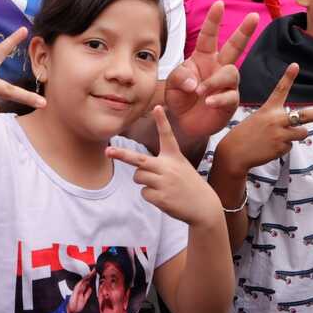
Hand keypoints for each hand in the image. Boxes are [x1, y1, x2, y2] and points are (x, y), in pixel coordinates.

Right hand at [66, 269, 94, 312]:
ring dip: (88, 276)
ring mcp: (77, 288)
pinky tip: (87, 278)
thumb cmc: (77, 305)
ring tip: (92, 272)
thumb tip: (91, 288)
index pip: (88, 282)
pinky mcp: (75, 290)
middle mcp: (80, 288)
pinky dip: (83, 281)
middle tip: (95, 270)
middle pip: (86, 280)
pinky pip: (80, 284)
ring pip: (83, 281)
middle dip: (90, 275)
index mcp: (82, 289)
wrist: (71, 310)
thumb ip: (87, 293)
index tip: (96, 273)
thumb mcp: (84, 298)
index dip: (92, 278)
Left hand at [107, 106, 221, 226]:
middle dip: (121, 155)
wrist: (204, 206)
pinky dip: (150, 195)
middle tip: (108, 151)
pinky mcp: (161, 197)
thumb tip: (137, 172)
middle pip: (138, 159)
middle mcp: (168, 167)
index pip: (167, 135)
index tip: (157, 107)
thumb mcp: (180, 167)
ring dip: (143, 181)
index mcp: (174, 156)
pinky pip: (143, 193)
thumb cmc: (188, 184)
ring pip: (138, 176)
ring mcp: (164, 182)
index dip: (162, 121)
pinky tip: (164, 197)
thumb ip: (160, 165)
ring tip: (161, 185)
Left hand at [164, 1, 257, 137]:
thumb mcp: (172, 84)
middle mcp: (218, 67)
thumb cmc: (179, 97)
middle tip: (253, 16)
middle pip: (235, 46)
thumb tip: (195, 82)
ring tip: (200, 92)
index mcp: (203, 57)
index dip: (214, 20)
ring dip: (215, 81)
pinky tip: (208, 102)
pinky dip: (218, 98)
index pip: (209, 36)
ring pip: (231, 73)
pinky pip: (230, 96)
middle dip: (244, 31)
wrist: (182, 122)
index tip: (219, 3)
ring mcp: (226, 84)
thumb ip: (179, 78)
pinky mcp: (230, 101)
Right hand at [216, 64, 312, 177]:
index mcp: (268, 109)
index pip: (280, 89)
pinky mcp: (281, 147)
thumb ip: (279, 120)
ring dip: (295, 135)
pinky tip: (269, 147)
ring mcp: (280, 134)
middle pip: (304, 115)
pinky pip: (290, 145)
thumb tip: (301, 129)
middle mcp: (276, 119)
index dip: (288, 77)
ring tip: (276, 138)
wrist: (235, 152)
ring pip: (302, 133)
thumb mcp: (259, 119)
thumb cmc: (247, 134)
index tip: (295, 65)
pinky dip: (283, 147)